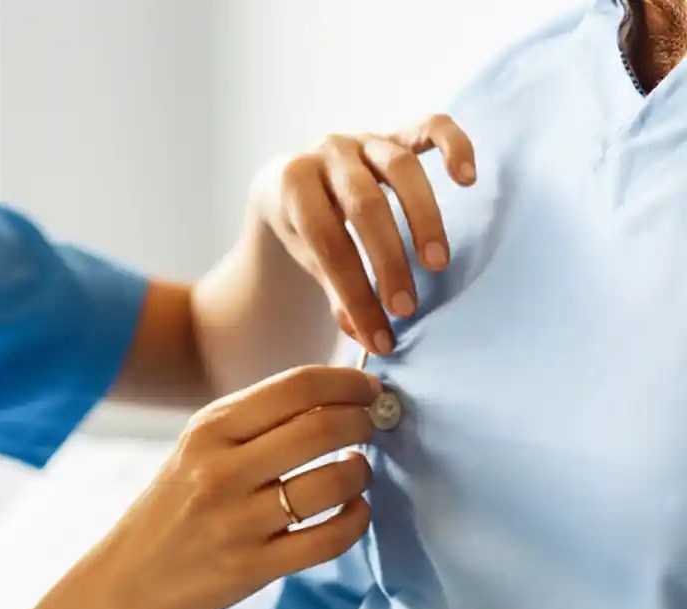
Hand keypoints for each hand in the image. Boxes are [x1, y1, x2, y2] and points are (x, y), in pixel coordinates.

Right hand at [91, 365, 379, 608]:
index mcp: (207, 429)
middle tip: (370, 425)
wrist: (132, 577)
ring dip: (362, 471)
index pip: (296, 387)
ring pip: (333, 483)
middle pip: (322, 428)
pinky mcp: (255, 567)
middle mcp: (220, 471)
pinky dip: (356, 519)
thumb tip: (336, 392)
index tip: (367, 387)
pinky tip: (353, 509)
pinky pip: (330, 538)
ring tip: (357, 469)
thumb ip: (256, 419)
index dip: (347, 382)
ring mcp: (238, 522)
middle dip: (363, 421)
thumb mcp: (197, 447)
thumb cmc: (176, 503)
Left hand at [251, 114, 476, 354]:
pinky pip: (429, 126)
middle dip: (387, 261)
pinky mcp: (394, 132)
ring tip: (437, 264)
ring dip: (423, 218)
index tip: (380, 335)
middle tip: (407, 307)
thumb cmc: (301, 225)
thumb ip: (335, 290)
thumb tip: (368, 337)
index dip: (354, 294)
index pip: (328, 244)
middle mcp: (327, 153)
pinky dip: (453, 145)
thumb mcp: (305, 255)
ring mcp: (362, 138)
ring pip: (400, 168)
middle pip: (364, 205)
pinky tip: (467, 179)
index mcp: (294, 185)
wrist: (287, 179)